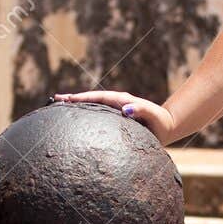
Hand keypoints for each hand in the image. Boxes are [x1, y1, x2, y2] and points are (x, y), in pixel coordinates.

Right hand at [50, 89, 177, 145]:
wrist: (166, 126)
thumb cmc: (160, 122)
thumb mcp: (153, 116)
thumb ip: (141, 110)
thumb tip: (125, 109)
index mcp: (122, 100)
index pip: (99, 97)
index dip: (83, 98)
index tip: (67, 99)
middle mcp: (116, 102)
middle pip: (91, 99)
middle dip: (74, 99)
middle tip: (55, 100)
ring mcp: (114, 110)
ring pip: (92, 106)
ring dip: (77, 105)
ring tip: (60, 106)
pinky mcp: (115, 118)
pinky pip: (97, 115)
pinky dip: (85, 115)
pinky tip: (75, 121)